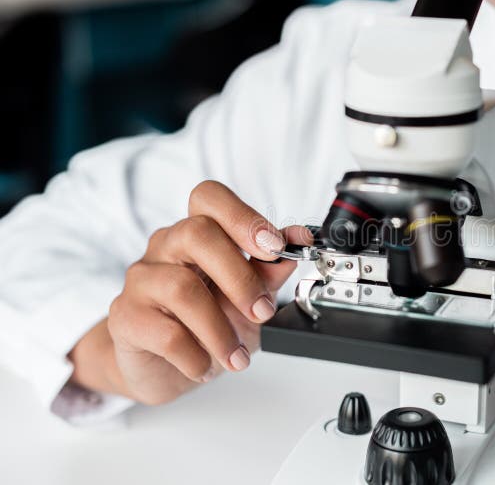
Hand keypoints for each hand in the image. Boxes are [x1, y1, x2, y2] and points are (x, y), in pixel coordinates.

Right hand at [70, 180, 312, 404]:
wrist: (163, 368)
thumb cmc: (207, 325)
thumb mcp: (249, 297)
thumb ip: (270, 268)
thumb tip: (298, 239)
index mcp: (197, 233)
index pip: (210, 197)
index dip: (244, 217)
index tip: (276, 247)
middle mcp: (166, 247)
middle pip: (197, 233)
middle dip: (239, 276)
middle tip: (262, 312)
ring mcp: (142, 279)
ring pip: (182, 288)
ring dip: (220, 329)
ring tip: (238, 356)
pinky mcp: (125, 317)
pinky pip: (165, 332)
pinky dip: (195, 355)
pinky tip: (205, 365)